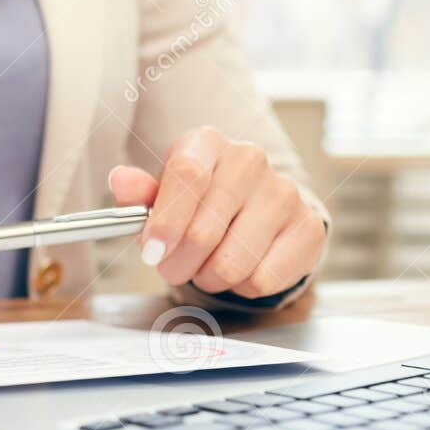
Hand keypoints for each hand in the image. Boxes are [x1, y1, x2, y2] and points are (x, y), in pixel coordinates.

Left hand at [108, 127, 324, 300]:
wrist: (253, 213)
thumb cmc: (197, 203)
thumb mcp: (160, 196)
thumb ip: (139, 194)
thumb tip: (121, 180)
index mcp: (207, 143)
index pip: (188, 175)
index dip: (166, 221)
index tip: (152, 252)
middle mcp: (250, 159)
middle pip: (206, 229)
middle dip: (178, 263)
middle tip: (172, 267)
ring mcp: (284, 192)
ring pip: (232, 262)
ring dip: (208, 278)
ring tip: (205, 267)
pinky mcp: (308, 228)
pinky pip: (262, 280)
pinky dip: (241, 287)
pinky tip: (239, 268)